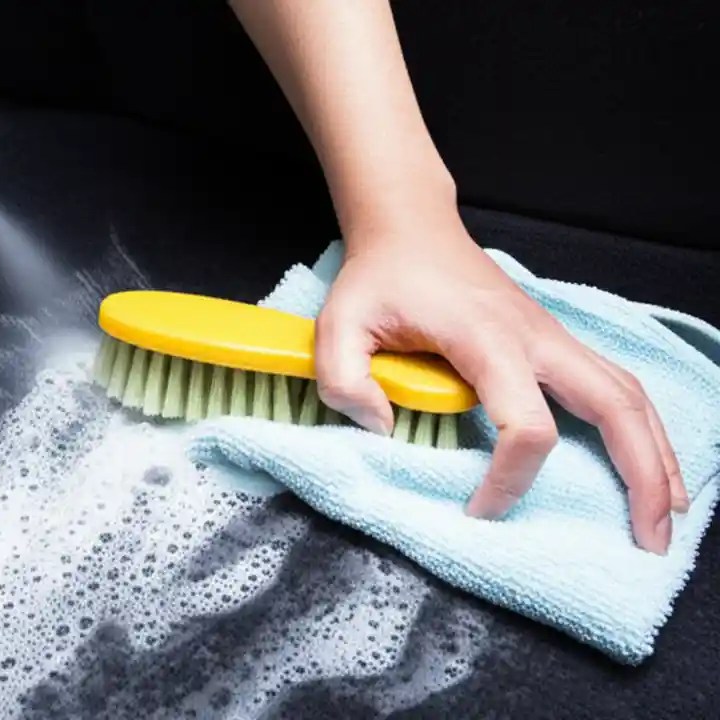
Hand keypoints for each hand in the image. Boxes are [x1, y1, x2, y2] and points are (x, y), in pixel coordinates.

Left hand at [313, 212, 686, 554]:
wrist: (411, 230)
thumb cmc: (380, 277)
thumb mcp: (338, 323)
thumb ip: (344, 380)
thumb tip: (382, 430)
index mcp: (487, 338)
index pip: (527, 423)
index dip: (509, 478)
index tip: (478, 508)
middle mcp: (537, 338)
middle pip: (615, 407)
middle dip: (640, 474)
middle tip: (649, 540)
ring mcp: (554, 339)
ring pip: (628, 396)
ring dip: (656, 456)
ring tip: (666, 514)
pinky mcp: (556, 344)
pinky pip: (615, 388)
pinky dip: (641, 430)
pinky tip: (649, 466)